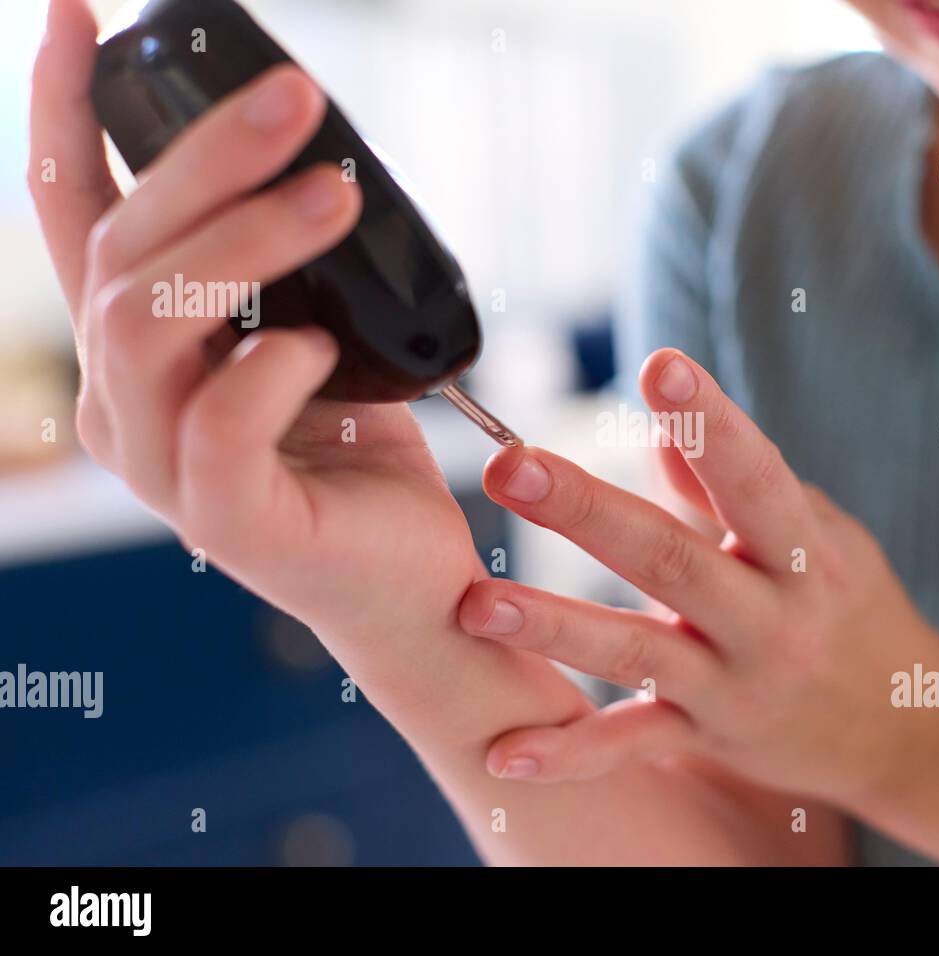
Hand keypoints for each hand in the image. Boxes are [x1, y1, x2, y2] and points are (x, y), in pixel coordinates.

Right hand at [29, 1, 479, 671]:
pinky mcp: (225, 520)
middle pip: (124, 250)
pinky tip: (322, 348)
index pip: (81, 215)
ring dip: (246, 240)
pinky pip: (218, 424)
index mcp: (139, 351)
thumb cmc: (361, 454)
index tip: (80, 13)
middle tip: (294, 98)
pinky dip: (271, 370)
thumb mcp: (315, 332)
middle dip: (205, 157)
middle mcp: (127, 403)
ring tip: (335, 195)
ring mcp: (162, 468)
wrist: (408, 577)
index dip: (68, 112)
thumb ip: (277, 272)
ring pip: (152, 321)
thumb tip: (296, 163)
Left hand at [459, 348, 938, 808]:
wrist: (902, 732)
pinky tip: (502, 755)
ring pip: (637, 653)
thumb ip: (736, 490)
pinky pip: (632, 747)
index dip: (711, 424)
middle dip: (588, 510)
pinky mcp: (709, 738)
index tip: (660, 366)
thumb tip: (662, 431)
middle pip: (673, 558)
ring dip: (554, 626)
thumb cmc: (852, 609)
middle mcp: (771, 620)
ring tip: (476, 604)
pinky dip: (569, 755)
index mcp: (803, 554)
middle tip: (510, 466)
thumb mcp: (819, 537)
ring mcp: (736, 685)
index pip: (755, 479)